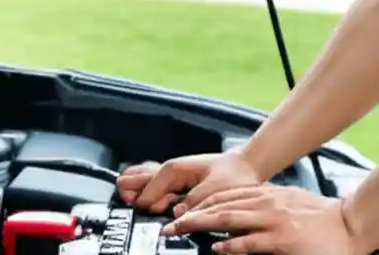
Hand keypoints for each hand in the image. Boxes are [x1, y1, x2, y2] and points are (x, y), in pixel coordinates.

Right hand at [116, 152, 262, 214]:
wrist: (246, 165)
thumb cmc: (234, 174)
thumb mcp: (215, 189)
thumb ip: (194, 201)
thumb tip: (177, 214)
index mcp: (175, 169)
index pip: (149, 187)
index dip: (147, 202)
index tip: (147, 211)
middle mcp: (169, 170)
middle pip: (138, 177)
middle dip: (132, 191)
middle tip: (133, 202)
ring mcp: (172, 175)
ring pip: (143, 179)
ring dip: (138, 191)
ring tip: (136, 199)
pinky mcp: (177, 181)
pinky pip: (154, 183)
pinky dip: (148, 190)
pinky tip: (148, 197)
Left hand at [162, 185, 364, 254]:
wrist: (351, 225)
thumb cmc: (323, 219)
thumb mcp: (291, 203)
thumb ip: (267, 206)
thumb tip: (243, 215)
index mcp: (269, 194)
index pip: (227, 194)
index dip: (202, 202)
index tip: (183, 211)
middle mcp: (269, 203)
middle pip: (221, 204)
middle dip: (193, 214)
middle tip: (172, 224)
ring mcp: (275, 220)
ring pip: (229, 218)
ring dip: (202, 225)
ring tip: (182, 231)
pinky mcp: (283, 239)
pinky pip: (250, 241)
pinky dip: (230, 244)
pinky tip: (216, 247)